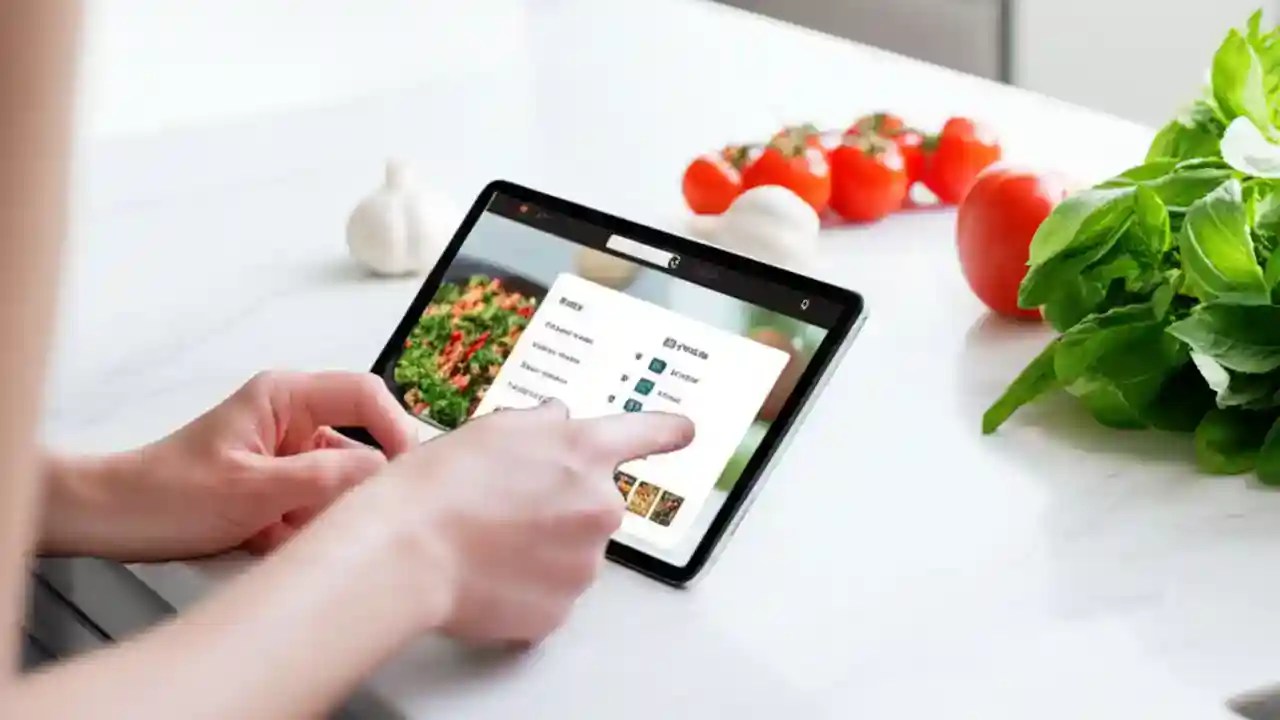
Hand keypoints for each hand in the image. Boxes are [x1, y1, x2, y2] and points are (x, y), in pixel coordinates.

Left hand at [42, 371, 418, 560]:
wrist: (114, 522)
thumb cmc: (167, 494)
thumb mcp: (254, 490)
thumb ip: (326, 479)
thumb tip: (385, 473)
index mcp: (286, 396)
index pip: (367, 395)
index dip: (396, 429)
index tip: (407, 472)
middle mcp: (293, 419)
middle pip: (359, 447)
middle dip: (345, 490)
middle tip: (321, 516)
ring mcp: (287, 454)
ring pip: (338, 485)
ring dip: (317, 514)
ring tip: (275, 529)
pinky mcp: (280, 486)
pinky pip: (316, 507)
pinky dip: (300, 528)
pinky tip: (265, 538)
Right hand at [352, 400, 693, 642]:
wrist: (407, 550)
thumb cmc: (438, 487)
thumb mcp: (493, 428)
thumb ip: (541, 423)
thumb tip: (557, 423)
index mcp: (583, 452)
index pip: (644, 434)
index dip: (665, 430)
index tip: (684, 431)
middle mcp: (598, 506)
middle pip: (594, 503)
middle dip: (561, 505)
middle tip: (505, 507)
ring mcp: (584, 563)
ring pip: (572, 551)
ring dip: (543, 546)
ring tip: (487, 540)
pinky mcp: (561, 609)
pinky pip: (551, 592)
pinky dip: (527, 584)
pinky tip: (489, 571)